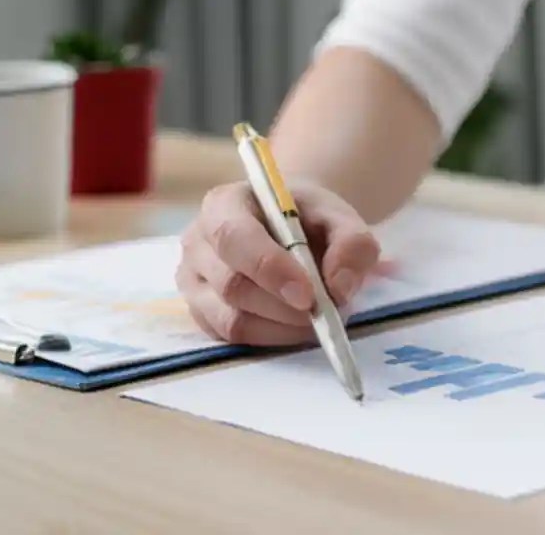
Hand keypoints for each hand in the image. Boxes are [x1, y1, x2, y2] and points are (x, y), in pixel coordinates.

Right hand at [177, 181, 379, 344]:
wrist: (292, 227)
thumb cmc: (309, 218)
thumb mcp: (340, 217)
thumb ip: (352, 243)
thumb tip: (340, 287)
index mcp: (224, 204)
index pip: (234, 237)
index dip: (270, 268)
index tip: (309, 294)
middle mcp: (198, 243)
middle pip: (232, 285)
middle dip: (284, 307)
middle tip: (327, 311)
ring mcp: (193, 282)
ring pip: (230, 320)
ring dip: (282, 327)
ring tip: (318, 318)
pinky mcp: (202, 314)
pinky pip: (232, 339)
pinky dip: (271, 338)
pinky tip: (297, 326)